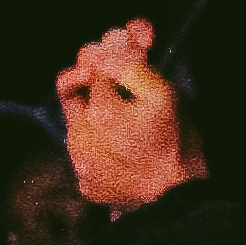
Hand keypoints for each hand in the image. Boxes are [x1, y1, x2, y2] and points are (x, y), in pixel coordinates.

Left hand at [53, 15, 208, 212]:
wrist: (177, 199)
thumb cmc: (176, 143)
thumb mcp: (164, 95)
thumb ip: (133, 66)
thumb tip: (111, 45)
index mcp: (100, 110)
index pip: (93, 65)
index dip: (110, 55)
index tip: (128, 54)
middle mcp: (80, 136)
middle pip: (69, 90)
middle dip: (90, 80)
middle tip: (113, 80)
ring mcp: (80, 162)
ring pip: (75, 123)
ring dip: (93, 113)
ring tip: (122, 119)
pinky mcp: (86, 183)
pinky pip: (84, 154)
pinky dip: (98, 145)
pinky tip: (122, 148)